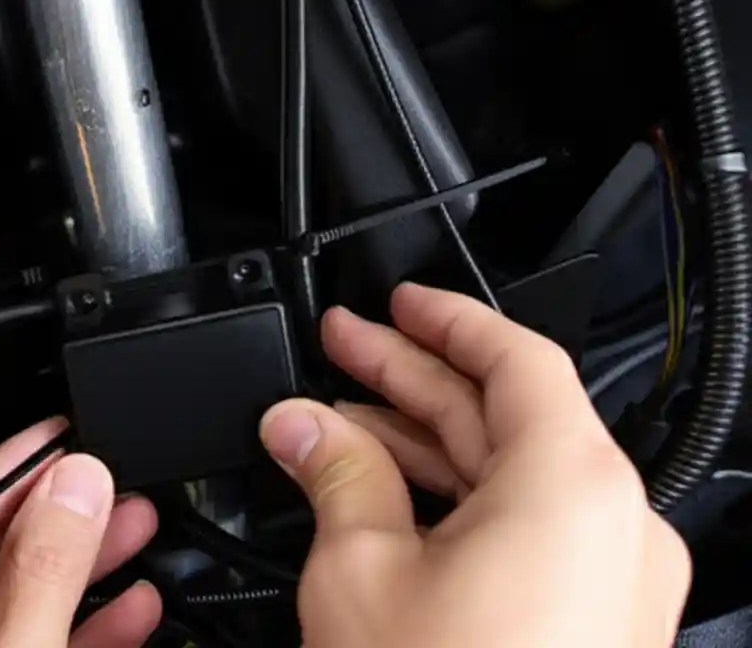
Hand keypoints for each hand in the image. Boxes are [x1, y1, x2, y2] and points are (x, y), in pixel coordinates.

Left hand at [0, 417, 161, 646]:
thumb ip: (40, 572)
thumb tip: (74, 484)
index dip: (17, 469)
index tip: (68, 435)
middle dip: (67, 514)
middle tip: (119, 477)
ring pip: (29, 605)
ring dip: (89, 569)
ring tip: (140, 527)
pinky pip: (43, 647)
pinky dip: (91, 629)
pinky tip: (132, 606)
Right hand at [261, 283, 690, 647]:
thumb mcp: (361, 571)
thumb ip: (336, 473)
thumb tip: (304, 425)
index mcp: (575, 487)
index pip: (514, 360)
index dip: (444, 320)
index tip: (396, 302)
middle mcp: (615, 528)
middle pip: (506, 417)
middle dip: (410, 381)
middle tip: (340, 349)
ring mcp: (610, 582)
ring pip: (510, 478)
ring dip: (421, 447)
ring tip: (333, 425)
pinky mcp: (590, 623)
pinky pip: (524, 533)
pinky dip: (452, 508)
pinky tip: (377, 499)